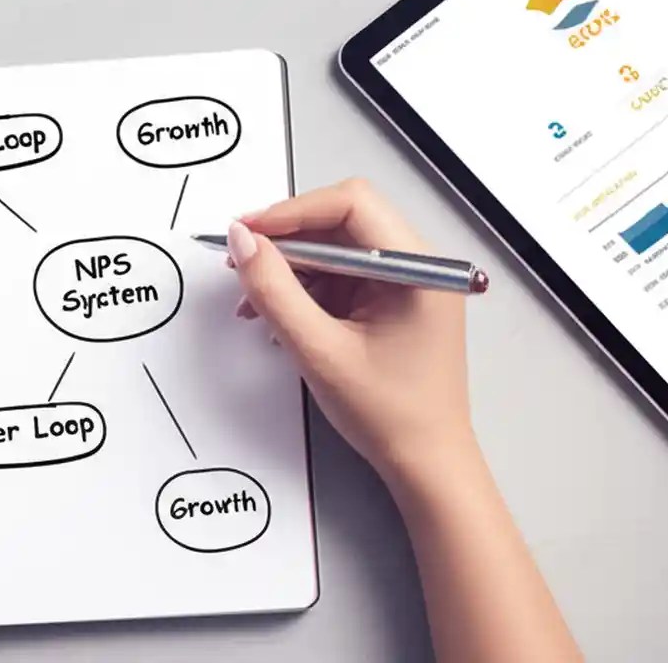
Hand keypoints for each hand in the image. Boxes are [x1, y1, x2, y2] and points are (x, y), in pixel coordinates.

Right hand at [227, 179, 471, 477]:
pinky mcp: (391, 301)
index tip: (247, 232)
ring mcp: (405, 283)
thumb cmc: (391, 415)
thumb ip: (275, 292)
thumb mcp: (319, 351)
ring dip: (291, 270)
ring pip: (335, 250)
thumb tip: (243, 243)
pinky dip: (306, 291)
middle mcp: (417, 265)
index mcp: (417, 268)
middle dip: (286, 242)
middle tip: (242, 262)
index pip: (350, 204)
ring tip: (254, 302)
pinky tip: (279, 317)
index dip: (291, 212)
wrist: (426, 463)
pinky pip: (341, 277)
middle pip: (340, 222)